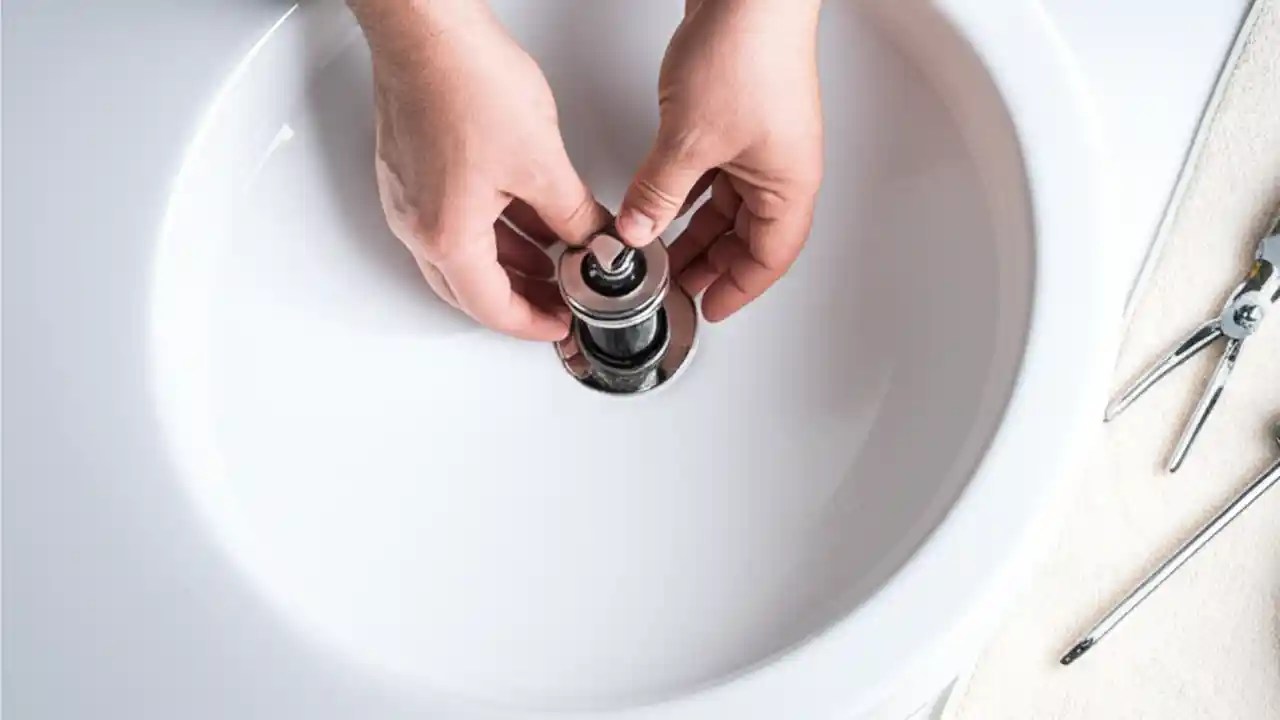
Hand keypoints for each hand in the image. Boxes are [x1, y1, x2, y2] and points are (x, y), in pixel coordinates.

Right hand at [352, 0, 608, 339]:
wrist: (426, 28)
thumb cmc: (464, 81)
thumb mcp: (541, 162)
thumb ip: (573, 214)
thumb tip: (593, 238)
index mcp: (445, 234)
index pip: (492, 307)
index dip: (533, 323)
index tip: (561, 323)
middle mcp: (416, 223)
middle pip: (470, 288)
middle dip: (520, 298)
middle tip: (558, 300)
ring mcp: (408, 196)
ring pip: (460, 253)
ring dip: (507, 262)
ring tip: (551, 260)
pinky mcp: (410, 169)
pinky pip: (449, 218)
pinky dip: (489, 230)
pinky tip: (523, 218)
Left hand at [615, 0, 823, 320]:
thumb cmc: (746, 51)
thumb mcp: (688, 141)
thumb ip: (658, 193)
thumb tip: (636, 229)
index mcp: (788, 186)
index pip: (767, 260)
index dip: (736, 291)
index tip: (705, 309)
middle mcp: (782, 168)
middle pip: (747, 237)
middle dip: (708, 263)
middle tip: (672, 283)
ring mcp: (763, 142)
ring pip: (728, 205)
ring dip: (693, 228)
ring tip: (657, 250)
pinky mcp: (741, 117)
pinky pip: (715, 173)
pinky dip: (688, 194)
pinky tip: (661, 202)